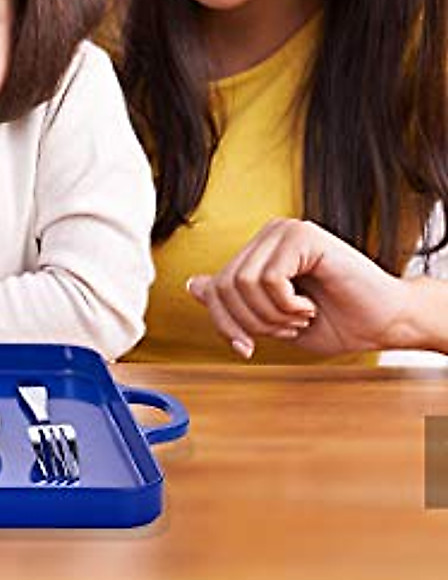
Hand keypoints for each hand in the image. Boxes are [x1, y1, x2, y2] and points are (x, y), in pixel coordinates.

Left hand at [186, 217, 413, 357]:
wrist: (386, 323)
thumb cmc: (337, 321)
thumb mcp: (273, 320)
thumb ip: (235, 301)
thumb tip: (192, 285)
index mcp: (259, 252)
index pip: (216, 287)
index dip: (224, 324)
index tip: (246, 348)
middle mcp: (269, 235)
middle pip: (225, 286)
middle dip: (251, 322)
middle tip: (286, 328)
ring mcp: (285, 231)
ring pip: (244, 282)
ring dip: (272, 315)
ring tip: (300, 316)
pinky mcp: (303, 236)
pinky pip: (270, 278)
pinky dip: (286, 304)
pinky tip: (309, 305)